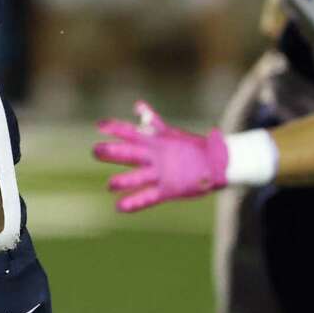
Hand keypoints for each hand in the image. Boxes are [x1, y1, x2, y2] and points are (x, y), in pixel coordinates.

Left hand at [93, 101, 227, 211]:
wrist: (218, 162)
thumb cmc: (189, 146)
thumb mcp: (169, 132)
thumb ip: (151, 121)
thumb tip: (138, 106)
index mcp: (156, 142)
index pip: (132, 132)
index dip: (116, 128)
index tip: (99, 125)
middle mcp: (157, 156)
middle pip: (131, 153)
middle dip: (113, 151)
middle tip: (95, 151)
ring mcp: (162, 173)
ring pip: (139, 177)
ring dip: (123, 181)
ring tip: (109, 185)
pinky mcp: (169, 190)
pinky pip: (149, 198)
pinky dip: (134, 203)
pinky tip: (120, 207)